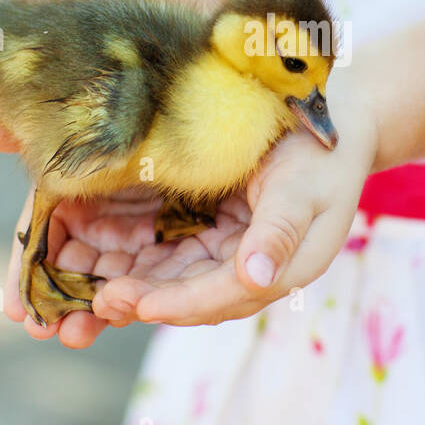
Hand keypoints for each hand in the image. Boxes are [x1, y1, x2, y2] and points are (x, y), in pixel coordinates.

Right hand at [0, 107, 168, 348]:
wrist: (244, 128)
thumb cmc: (170, 117)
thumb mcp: (111, 124)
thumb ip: (45, 132)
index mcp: (82, 184)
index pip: (42, 231)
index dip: (27, 269)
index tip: (13, 305)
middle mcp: (108, 212)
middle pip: (73, 265)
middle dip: (55, 301)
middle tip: (41, 330)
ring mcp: (143, 235)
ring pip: (109, 280)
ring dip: (90, 311)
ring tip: (75, 335)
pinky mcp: (181, 251)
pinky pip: (154, 281)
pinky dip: (137, 301)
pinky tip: (124, 316)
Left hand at [101, 80, 378, 325]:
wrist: (332, 122)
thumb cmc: (321, 152)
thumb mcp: (304, 187)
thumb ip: (280, 231)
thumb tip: (257, 278)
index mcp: (286, 267)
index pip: (226, 293)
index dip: (181, 301)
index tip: (137, 303)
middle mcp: (255, 269)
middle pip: (196, 296)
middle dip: (147, 301)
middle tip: (98, 302)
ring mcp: (233, 253)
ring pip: (178, 281)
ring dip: (138, 287)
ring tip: (92, 290)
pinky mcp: (214, 234)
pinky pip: (171, 255)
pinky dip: (139, 261)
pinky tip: (103, 259)